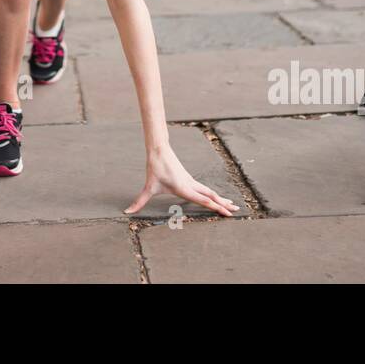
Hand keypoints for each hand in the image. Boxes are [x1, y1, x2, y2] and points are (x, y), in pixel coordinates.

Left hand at [124, 145, 239, 217]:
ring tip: (232, 205)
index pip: (203, 200)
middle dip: (224, 204)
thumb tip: (127, 212)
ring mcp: (191, 181)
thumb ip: (139, 202)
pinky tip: (216, 197)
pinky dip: (213, 194)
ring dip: (221, 198)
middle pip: (211, 196)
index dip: (216, 207)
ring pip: (210, 191)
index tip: (227, 213)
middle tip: (237, 211)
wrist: (159, 150)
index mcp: (184, 188)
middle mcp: (191, 185)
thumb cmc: (155, 168)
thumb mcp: (148, 187)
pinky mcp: (189, 178)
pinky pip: (205, 188)